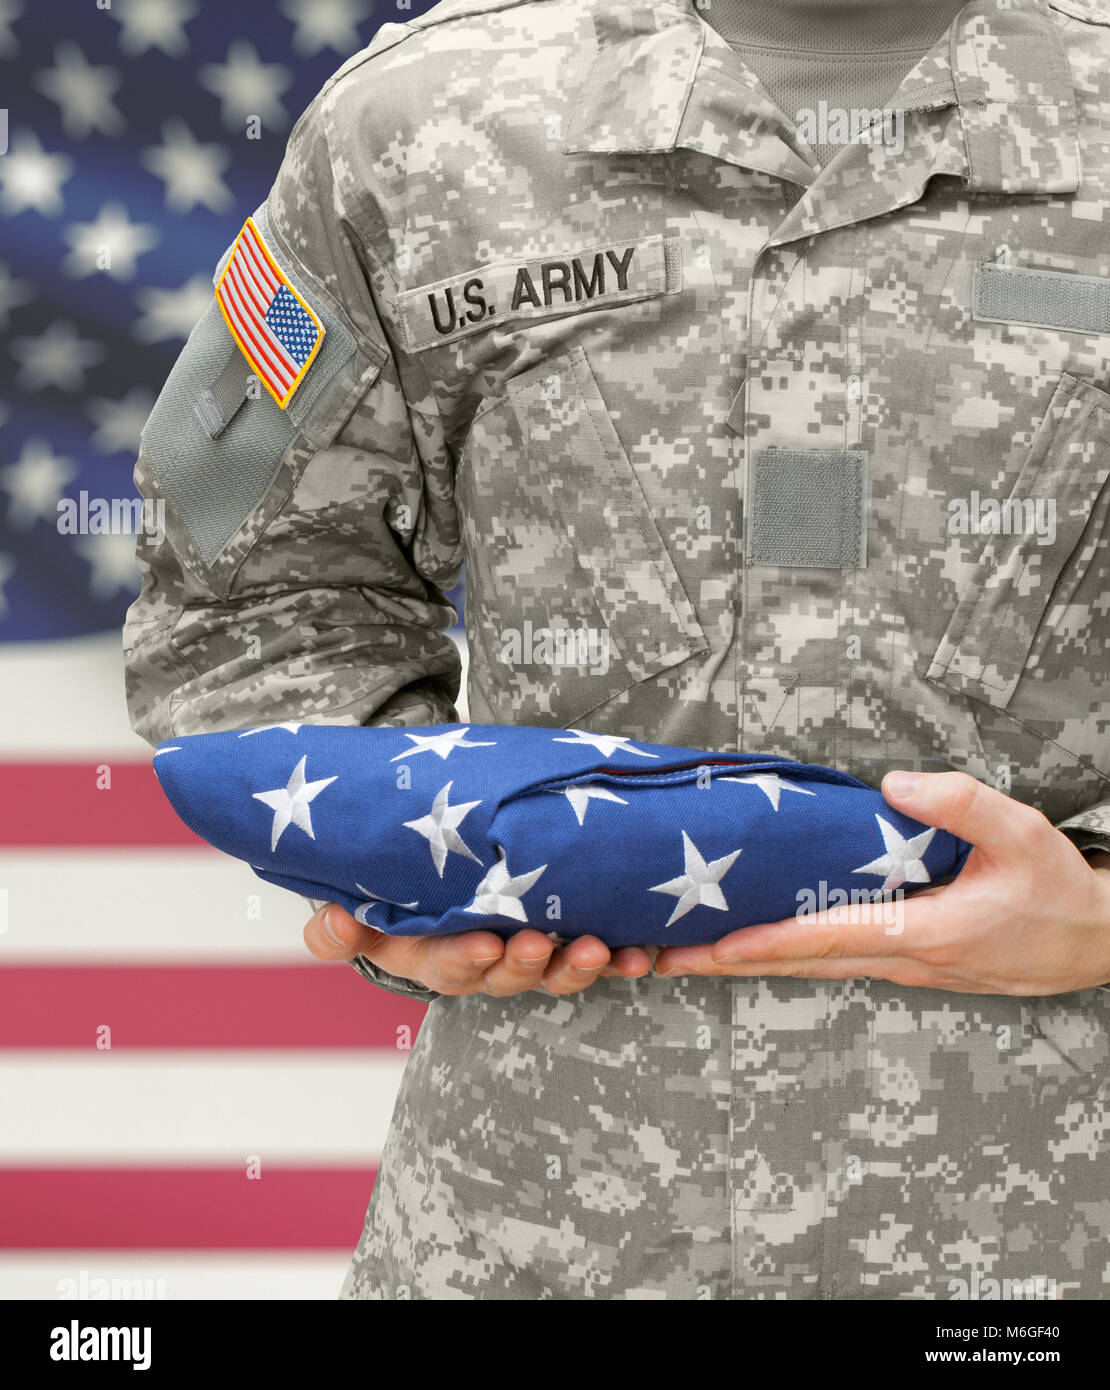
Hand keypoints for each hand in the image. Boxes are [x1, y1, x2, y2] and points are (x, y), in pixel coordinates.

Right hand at [304, 903, 654, 995]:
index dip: (468, 958)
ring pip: (557, 972)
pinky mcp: (569, 944)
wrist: (433, 902)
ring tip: (599, 951)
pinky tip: (641, 954)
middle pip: (511, 975)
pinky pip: (598, 960)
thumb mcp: (357, 921)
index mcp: (440, 960)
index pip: (452, 966)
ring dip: (579, 966)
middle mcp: (491, 967)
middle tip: (540, 943)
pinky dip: (620, 960)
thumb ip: (337, 929)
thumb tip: (335, 919)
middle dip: (527, 962)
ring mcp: (534, 958)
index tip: (484, 944)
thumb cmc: (397, 913)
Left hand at [654, 771, 1109, 995]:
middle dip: (730, 961)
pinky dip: (789, 952)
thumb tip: (893, 785)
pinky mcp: (909, 962)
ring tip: (692, 951)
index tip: (712, 944)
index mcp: (924, 934)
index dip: (767, 940)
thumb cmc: (1060, 894)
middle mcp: (903, 960)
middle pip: (801, 962)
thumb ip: (960, 804)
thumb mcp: (1022, 835)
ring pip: (813, 964)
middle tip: (662, 958)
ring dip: (753, 960)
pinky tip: (762, 939)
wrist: (1097, 944)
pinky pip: (834, 958)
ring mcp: (904, 967)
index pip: (827, 936)